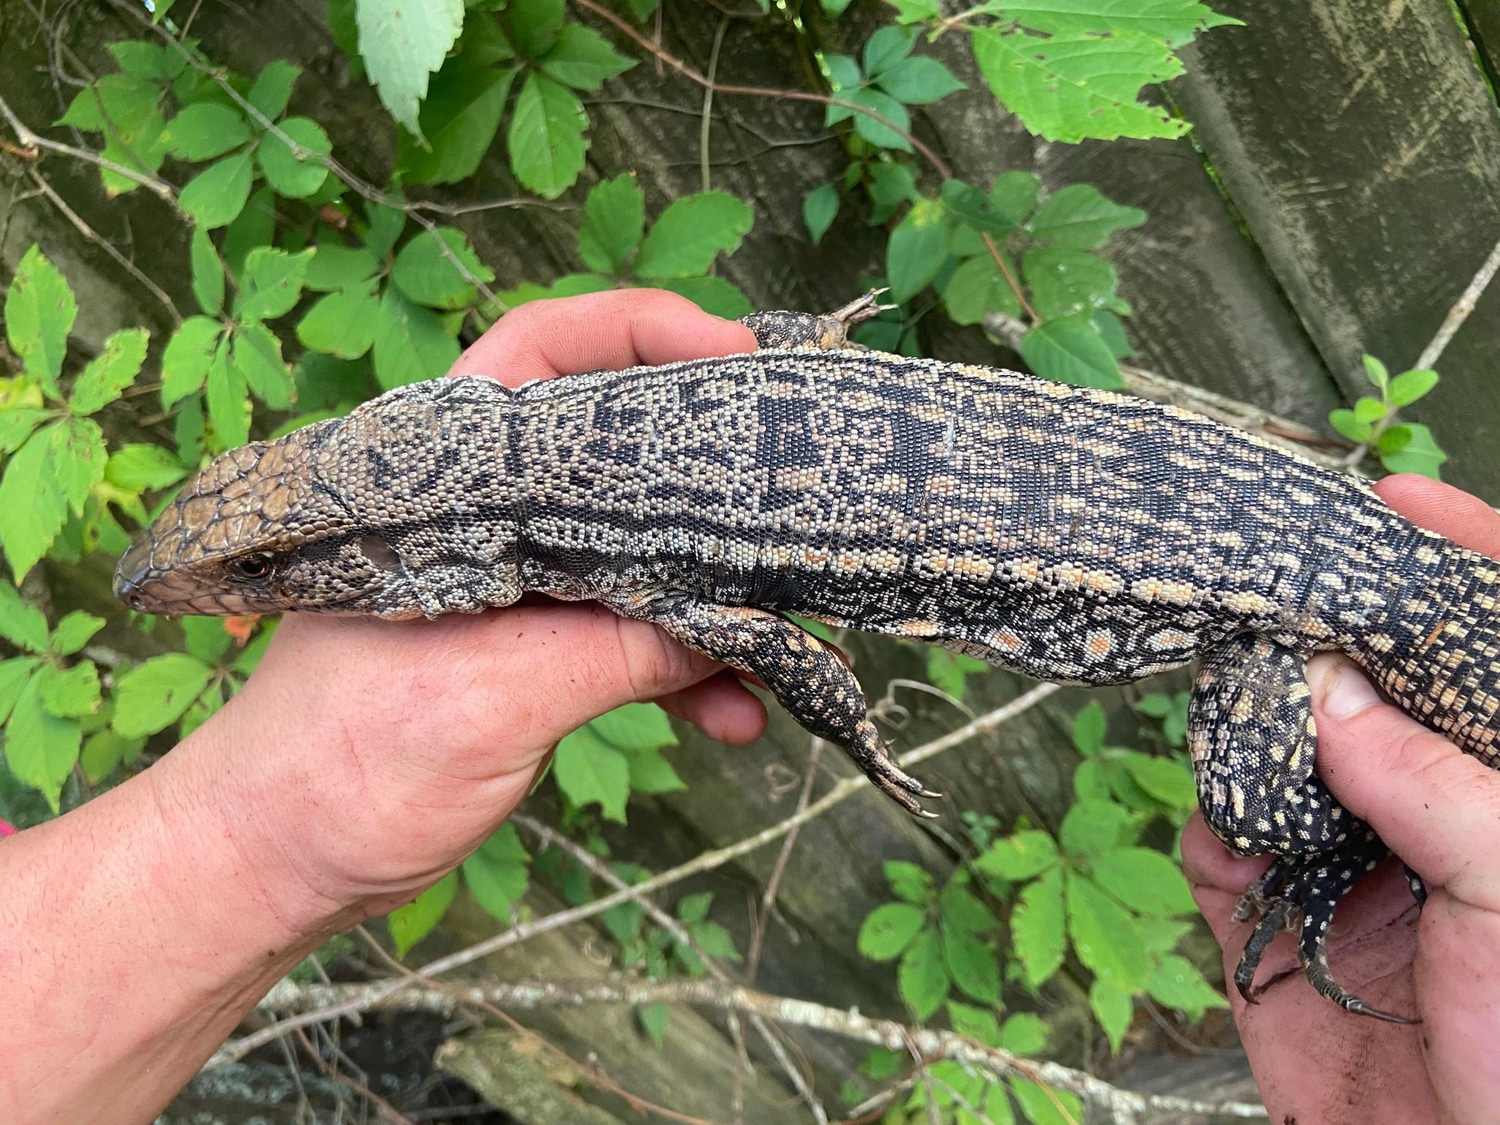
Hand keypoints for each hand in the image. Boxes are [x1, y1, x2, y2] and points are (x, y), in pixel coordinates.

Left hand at [184, 290, 768, 917]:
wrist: (277, 865)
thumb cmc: (339, 765)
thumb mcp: (489, 697)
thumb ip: (613, 650)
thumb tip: (738, 624)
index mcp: (442, 484)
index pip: (542, 356)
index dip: (639, 331)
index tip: (734, 354)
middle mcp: (483, 518)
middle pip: (615, 448)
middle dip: (709, 462)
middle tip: (795, 480)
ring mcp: (515, 585)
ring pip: (639, 549)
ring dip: (715, 587)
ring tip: (795, 624)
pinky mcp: (535, 651)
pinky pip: (634, 634)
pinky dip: (691, 667)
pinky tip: (741, 712)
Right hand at [1183, 475, 1499, 1124]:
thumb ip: (1435, 785)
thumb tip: (1329, 692)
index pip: (1485, 653)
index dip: (1457, 563)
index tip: (1394, 500)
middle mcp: (1430, 817)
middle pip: (1366, 693)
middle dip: (1318, 645)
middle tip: (1268, 603)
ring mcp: (1350, 870)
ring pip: (1280, 759)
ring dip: (1249, 734)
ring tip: (1238, 714)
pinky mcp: (1275, 932)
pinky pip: (1223, 852)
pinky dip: (1213, 830)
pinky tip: (1229, 831)